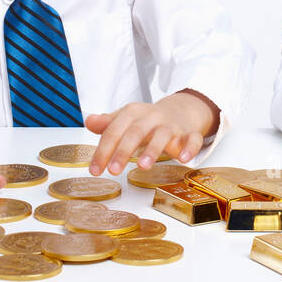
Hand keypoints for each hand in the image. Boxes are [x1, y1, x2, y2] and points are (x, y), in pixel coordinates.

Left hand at [84, 89, 218, 175]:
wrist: (180, 111)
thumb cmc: (147, 121)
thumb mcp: (126, 120)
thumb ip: (107, 124)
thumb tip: (88, 122)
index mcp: (133, 113)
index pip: (115, 130)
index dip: (103, 150)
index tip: (94, 170)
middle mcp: (152, 117)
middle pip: (136, 132)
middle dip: (124, 151)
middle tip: (113, 170)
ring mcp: (172, 126)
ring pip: (163, 135)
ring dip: (153, 150)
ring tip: (143, 166)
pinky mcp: (189, 134)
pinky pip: (192, 139)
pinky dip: (189, 148)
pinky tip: (183, 159)